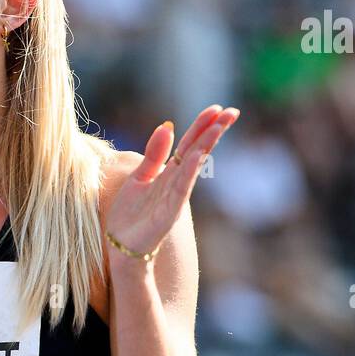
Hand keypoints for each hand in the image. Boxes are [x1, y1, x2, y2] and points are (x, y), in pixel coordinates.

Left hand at [105, 104, 239, 259]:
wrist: (122, 246)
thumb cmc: (131, 214)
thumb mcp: (140, 177)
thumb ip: (154, 154)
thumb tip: (168, 125)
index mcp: (169, 172)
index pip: (189, 144)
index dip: (202, 126)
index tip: (217, 108)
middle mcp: (176, 182)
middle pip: (197, 151)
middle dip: (213, 131)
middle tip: (232, 111)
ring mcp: (175, 197)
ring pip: (193, 166)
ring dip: (205, 146)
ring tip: (218, 126)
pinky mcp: (169, 213)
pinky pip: (181, 189)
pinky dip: (188, 172)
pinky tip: (196, 156)